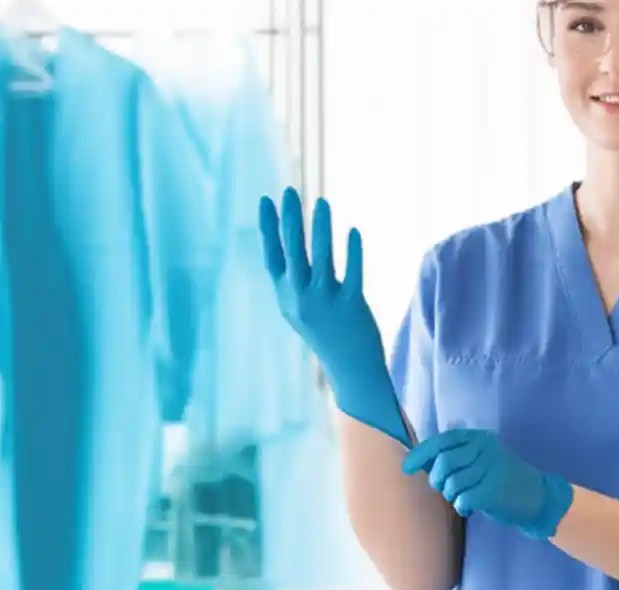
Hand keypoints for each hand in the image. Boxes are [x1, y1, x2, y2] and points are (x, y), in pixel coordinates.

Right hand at [260, 187, 410, 446]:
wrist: (350, 369)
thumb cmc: (327, 332)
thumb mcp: (301, 307)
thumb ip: (296, 279)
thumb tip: (293, 242)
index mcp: (286, 297)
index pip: (272, 256)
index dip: (268, 228)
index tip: (265, 199)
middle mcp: (300, 299)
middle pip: (293, 253)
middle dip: (290, 220)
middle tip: (289, 191)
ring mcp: (325, 304)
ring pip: (321, 260)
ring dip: (320, 230)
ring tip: (322, 203)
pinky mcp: (351, 307)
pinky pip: (351, 274)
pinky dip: (352, 253)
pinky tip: (353, 232)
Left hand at [402, 429, 573, 539]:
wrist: (539, 497)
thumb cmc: (502, 479)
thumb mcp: (481, 460)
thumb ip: (454, 457)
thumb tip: (419, 461)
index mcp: (479, 438)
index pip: (442, 441)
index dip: (421, 454)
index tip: (407, 467)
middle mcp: (485, 449)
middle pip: (444, 463)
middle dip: (438, 480)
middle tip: (446, 489)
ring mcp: (491, 468)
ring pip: (452, 484)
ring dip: (453, 495)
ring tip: (464, 498)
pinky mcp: (494, 490)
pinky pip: (463, 499)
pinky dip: (462, 506)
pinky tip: (471, 507)